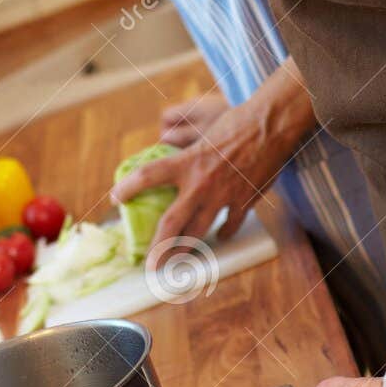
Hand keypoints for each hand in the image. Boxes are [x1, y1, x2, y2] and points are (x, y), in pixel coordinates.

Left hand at [111, 61, 315, 246]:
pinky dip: (222, 233)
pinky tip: (218, 237)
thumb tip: (167, 142)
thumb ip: (187, 146)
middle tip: (148, 264)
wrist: (269, 126)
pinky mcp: (244, 202)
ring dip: (185, 249)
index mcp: (187, 162)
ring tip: (176, 260)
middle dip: (158, 248)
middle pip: (172, 223)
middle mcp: (201, 184)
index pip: (148, 176)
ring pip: (199, 232)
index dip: (128, 188)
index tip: (116, 198)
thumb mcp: (203, 129)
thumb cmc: (236, 121)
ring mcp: (223, 196)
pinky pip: (229, 226)